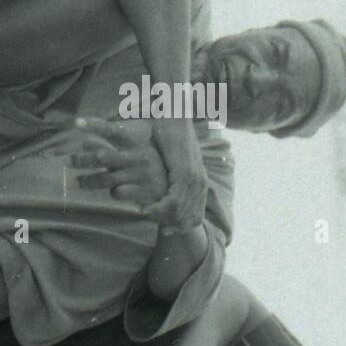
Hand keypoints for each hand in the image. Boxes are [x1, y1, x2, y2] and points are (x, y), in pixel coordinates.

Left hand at [71, 118, 168, 205]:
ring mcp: (139, 175)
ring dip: (88, 180)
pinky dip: (112, 193)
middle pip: (103, 157)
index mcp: (133, 142)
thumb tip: (85, 143)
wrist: (172, 184)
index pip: (111, 131)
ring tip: (76, 181)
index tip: (77, 122)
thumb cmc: (145, 163)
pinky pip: (118, 193)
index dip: (94, 125)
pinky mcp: (142, 191)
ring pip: (106, 179)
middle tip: (67, 161)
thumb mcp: (130, 150)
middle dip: (83, 160)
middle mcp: (136, 157)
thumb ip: (108, 147)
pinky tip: (110, 192)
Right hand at [146, 119, 208, 235]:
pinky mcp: (183, 173)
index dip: (182, 227)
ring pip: (181, 212)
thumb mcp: (173, 159)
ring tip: (145, 213)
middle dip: (172, 226)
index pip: (196, 215)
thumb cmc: (170, 134)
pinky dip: (159, 209)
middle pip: (190, 218)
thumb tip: (165, 189)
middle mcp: (200, 182)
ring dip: (162, 218)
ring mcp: (193, 178)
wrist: (174, 114)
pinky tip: (146, 207)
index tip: (165, 231)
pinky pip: (173, 201)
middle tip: (154, 224)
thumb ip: (172, 176)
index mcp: (200, 181)